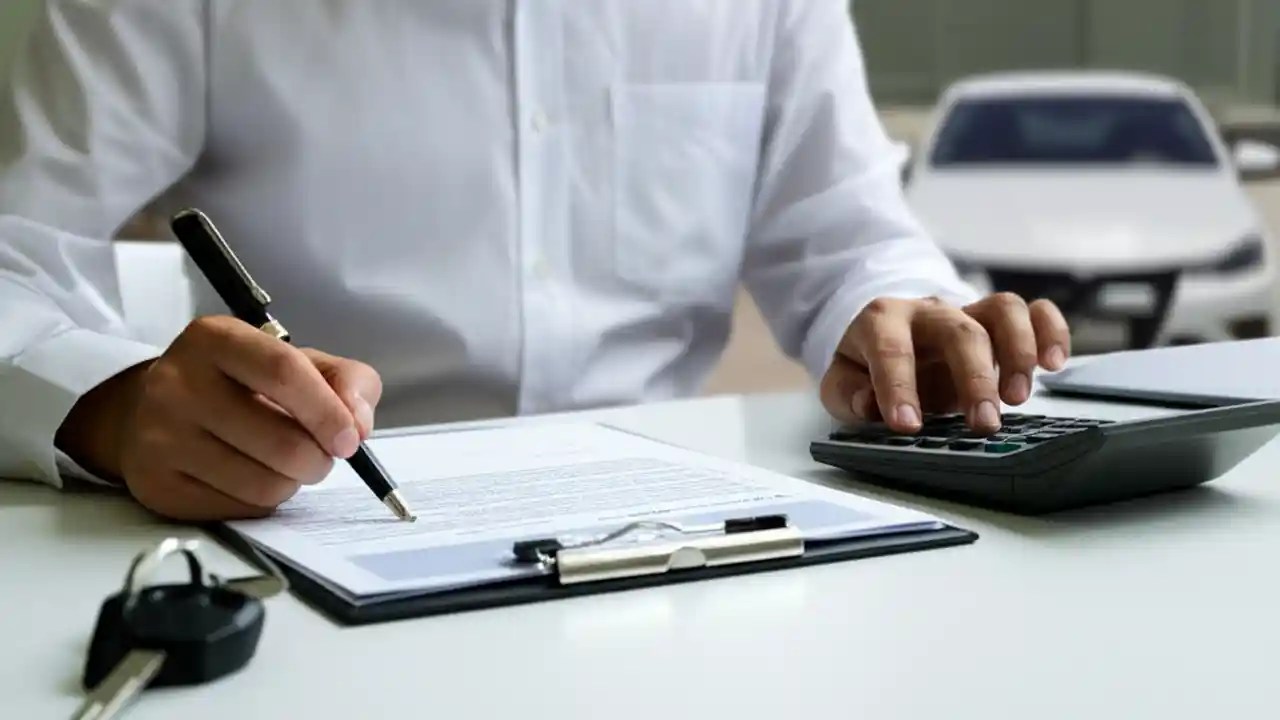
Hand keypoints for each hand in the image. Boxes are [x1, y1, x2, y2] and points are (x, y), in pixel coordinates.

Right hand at [56, 316, 381, 520]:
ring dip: (293, 481)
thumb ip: (345, 381)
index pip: (284, 372)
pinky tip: (251, 476)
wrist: (149, 411)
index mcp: (215, 339)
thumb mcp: (295, 361)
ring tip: (283, 463)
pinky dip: (262, 500)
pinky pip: (240, 509)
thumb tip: (359, 424)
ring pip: (264, 483)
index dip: (328, 412)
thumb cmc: (240, 384)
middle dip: (319, 458)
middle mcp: (178, 385)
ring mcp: (161, 438)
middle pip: (281, 441)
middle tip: (321, 455)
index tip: (351, 439)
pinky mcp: (157, 486)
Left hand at [820, 293, 1070, 433]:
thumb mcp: (841, 380)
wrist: (884, 332)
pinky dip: (1050, 331)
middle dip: (975, 378)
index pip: (890, 349)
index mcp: (882, 321)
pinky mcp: (997, 320)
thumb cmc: (865, 363)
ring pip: (1004, 310)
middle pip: (959, 331)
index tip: (908, 426)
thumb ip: (848, 393)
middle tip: (984, 424)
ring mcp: (967, 312)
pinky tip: (1054, 364)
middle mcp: (929, 312)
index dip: (898, 387)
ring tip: (1019, 398)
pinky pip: (1033, 310)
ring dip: (1018, 352)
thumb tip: (870, 403)